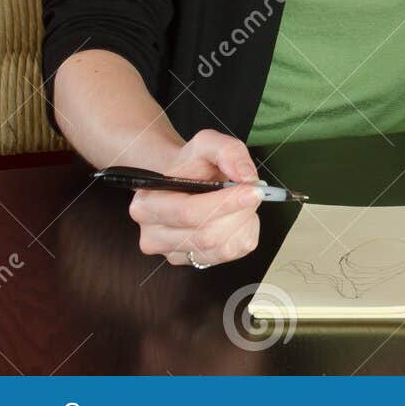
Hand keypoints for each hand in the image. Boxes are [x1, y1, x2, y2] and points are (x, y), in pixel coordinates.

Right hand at [126, 129, 262, 266]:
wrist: (187, 181)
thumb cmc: (193, 165)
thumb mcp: (208, 143)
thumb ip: (228, 152)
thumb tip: (245, 176)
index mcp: (148, 204)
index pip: (189, 212)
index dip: (226, 203)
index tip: (255, 190)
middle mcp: (153, 235)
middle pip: (206, 234)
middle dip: (239, 212)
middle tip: (255, 192)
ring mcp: (173, 253)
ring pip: (221, 248)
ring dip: (243, 222)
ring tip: (243, 202)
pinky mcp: (194, 262)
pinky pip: (231, 253)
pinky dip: (244, 233)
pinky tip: (238, 217)